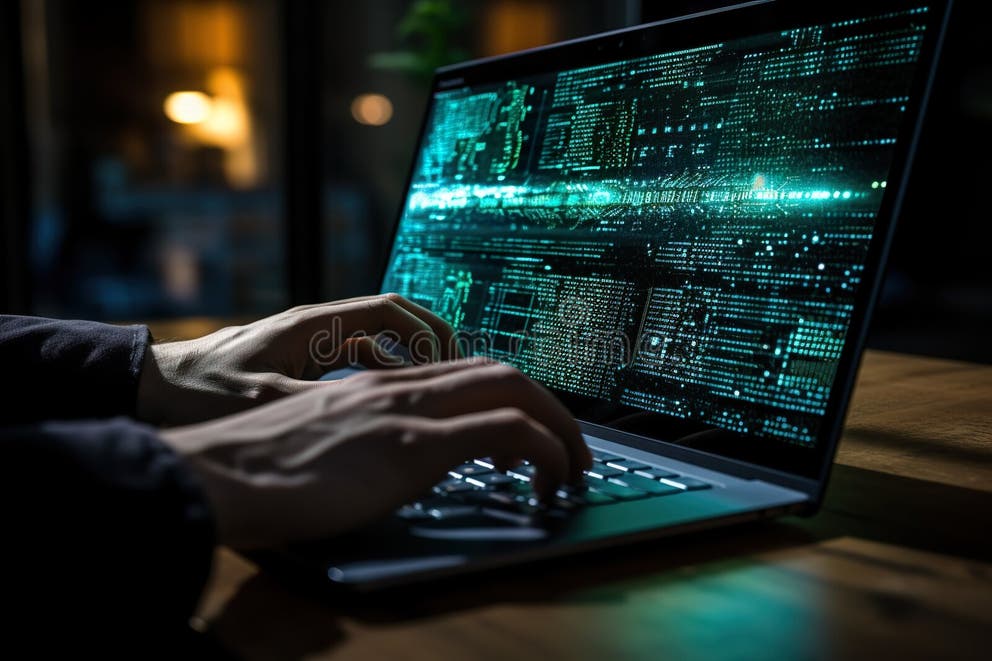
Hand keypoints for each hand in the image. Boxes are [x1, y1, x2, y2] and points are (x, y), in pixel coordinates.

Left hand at [137, 294, 459, 425]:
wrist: (153, 388)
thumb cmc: (199, 393)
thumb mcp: (265, 403)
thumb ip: (323, 402)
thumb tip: (378, 409)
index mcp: (312, 325)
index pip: (388, 310)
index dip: (426, 330)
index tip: (451, 359)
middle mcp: (315, 327)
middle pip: (389, 319)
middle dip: (427, 340)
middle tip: (456, 372)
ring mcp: (307, 344)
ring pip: (374, 340)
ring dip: (405, 357)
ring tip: (432, 388)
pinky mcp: (298, 363)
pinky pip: (354, 359)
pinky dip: (379, 373)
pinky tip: (387, 401)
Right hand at [160, 359, 592, 547]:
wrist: (216, 475)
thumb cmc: (252, 471)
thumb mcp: (317, 446)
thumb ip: (356, 443)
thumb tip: (379, 469)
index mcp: (375, 386)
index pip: (462, 373)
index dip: (504, 395)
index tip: (525, 428)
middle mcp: (397, 386)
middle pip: (499, 371)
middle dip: (547, 406)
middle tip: (568, 446)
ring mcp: (406, 410)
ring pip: (511, 388)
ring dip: (557, 425)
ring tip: (571, 465)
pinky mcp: (412, 444)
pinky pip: (506, 430)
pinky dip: (543, 448)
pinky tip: (550, 478)